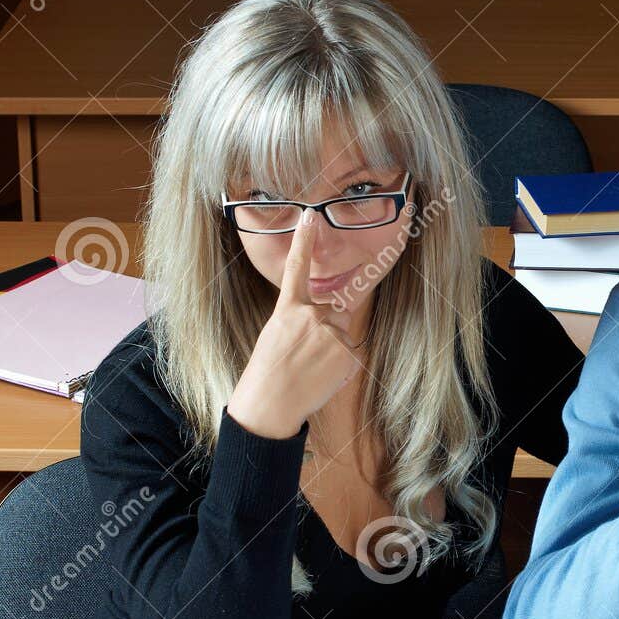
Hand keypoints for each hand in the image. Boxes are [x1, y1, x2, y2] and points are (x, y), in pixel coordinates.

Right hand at [226, 217, 363, 439]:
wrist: (271, 402)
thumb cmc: (268, 372)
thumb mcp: (277, 335)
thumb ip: (300, 321)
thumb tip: (324, 326)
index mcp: (288, 308)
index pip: (297, 268)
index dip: (304, 241)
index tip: (310, 216)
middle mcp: (311, 315)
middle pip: (335, 312)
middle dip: (328, 330)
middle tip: (307, 354)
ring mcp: (331, 332)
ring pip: (342, 336)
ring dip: (333, 352)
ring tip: (311, 370)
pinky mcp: (346, 351)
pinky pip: (349, 356)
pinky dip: (340, 368)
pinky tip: (322, 378)